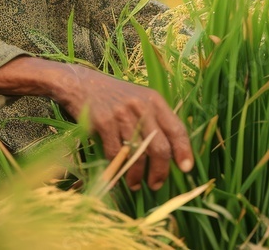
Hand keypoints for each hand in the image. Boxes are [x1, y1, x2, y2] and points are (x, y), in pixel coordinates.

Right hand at [54, 65, 193, 190]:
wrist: (82, 84)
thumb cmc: (114, 96)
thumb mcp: (140, 99)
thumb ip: (155, 119)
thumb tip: (171, 152)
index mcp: (155, 101)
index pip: (176, 129)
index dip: (183, 151)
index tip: (186, 168)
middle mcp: (141, 107)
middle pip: (159, 147)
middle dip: (160, 171)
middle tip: (156, 184)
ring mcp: (122, 115)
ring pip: (137, 154)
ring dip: (137, 175)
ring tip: (135, 184)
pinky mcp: (104, 123)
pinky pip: (115, 153)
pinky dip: (117, 169)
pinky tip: (117, 177)